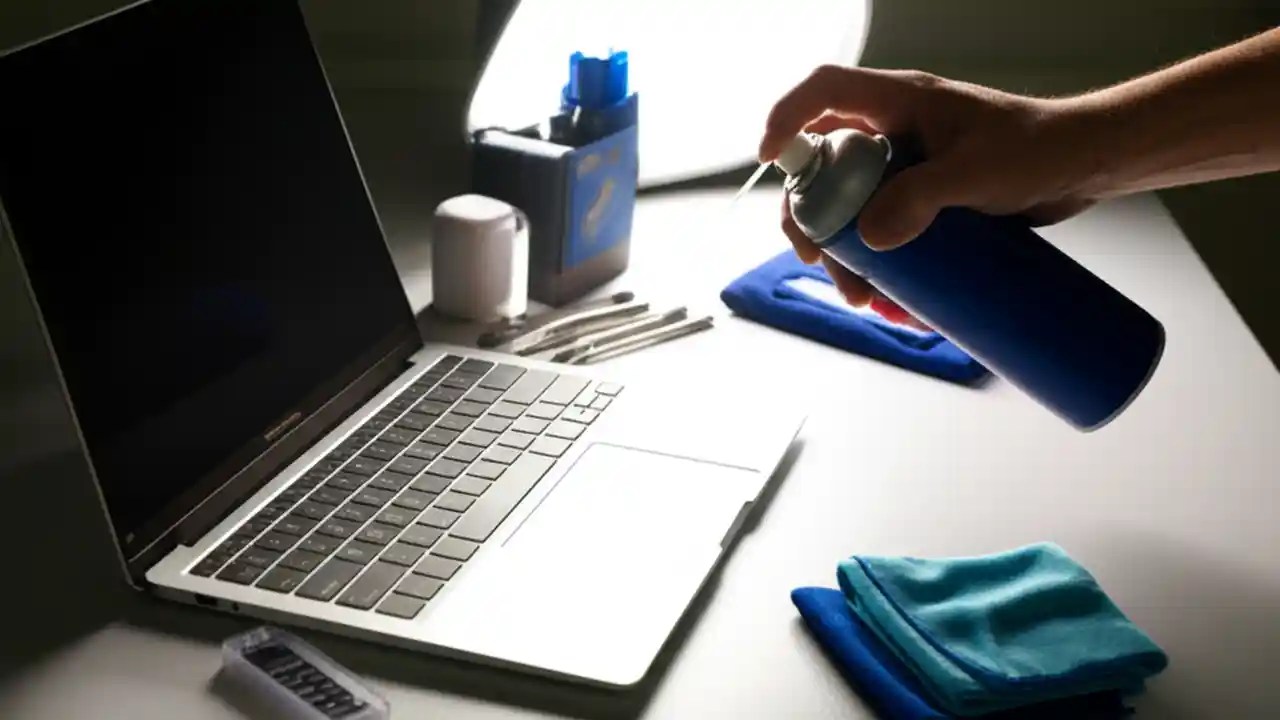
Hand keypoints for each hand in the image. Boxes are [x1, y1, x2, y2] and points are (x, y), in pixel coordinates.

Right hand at [761, 65, 1098, 320]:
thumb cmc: (1040, 148)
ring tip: (866, 298)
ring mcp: (908, 167)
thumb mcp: (978, 172)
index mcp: (900, 102)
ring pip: (851, 207)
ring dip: (846, 255)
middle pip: (824, 165)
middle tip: (820, 259)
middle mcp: (894, 131)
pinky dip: (881, 266)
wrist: (1084, 165)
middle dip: (814, 219)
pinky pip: (885, 230)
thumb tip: (871, 238)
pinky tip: (895, 300)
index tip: (768, 159)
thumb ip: (924, 198)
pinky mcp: (924, 199)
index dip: (786, 119)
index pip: (824, 94)